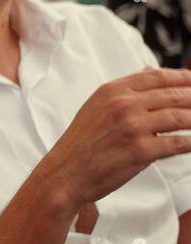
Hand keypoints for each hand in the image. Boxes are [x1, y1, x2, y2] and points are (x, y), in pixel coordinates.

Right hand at [32, 68, 190, 209]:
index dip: (183, 77)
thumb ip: (125, 90)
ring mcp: (132, 127)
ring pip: (181, 117)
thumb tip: (150, 71)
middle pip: (173, 94)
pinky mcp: (140, 151)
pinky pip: (178, 142)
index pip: (157, 76)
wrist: (66, 172)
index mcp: (112, 91)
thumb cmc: (82, 143)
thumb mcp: (96, 107)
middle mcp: (123, 105)